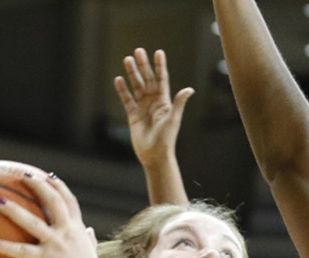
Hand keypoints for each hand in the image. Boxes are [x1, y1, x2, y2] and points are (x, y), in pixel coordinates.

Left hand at [0, 174, 107, 257]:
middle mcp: (68, 232)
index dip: (59, 187)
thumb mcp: (92, 255)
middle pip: (53, 200)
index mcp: (78, 230)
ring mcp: (57, 244)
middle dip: (38, 185)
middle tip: (23, 175)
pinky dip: (6, 247)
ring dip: (14, 209)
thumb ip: (89, 241)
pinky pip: (22, 251)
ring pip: (32, 221)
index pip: (69, 201)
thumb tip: (89, 231)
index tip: (49, 176)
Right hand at [115, 48, 192, 165]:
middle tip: (138, 51)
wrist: (154, 155)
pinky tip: (118, 79)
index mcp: (164, 101)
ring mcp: (142, 107)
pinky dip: (122, 90)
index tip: (158, 52)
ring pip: (136, 86)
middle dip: (143, 65)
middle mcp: (153, 101)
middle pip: (147, 79)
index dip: (159, 66)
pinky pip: (126, 99)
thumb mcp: (173, 119)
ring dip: (132, 73)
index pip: (161, 79)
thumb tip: (189, 89)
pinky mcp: (133, 115)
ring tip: (127, 59)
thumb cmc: (166, 139)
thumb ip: (179, 103)